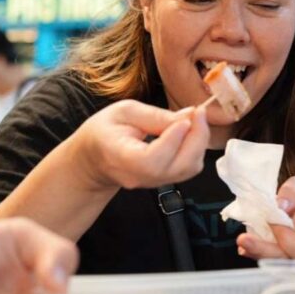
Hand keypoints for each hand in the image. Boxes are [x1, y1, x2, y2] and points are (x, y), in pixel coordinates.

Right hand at [69, 100, 209, 190]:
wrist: (95, 158)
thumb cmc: (105, 131)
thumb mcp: (124, 111)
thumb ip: (155, 115)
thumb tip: (189, 115)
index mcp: (121, 157)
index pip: (152, 159)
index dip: (173, 139)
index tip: (185, 118)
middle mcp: (140, 176)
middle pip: (178, 167)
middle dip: (196, 137)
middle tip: (199, 112)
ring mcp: (154, 182)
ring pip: (189, 168)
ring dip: (199, 142)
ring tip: (195, 120)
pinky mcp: (166, 180)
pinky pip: (190, 168)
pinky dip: (197, 149)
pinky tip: (192, 131)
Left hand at [237, 176, 294, 259]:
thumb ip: (294, 191)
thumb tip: (281, 204)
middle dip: (280, 235)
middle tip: (268, 221)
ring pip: (282, 260)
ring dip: (261, 250)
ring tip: (243, 240)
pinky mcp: (279, 261)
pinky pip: (268, 261)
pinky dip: (254, 253)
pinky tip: (244, 249)